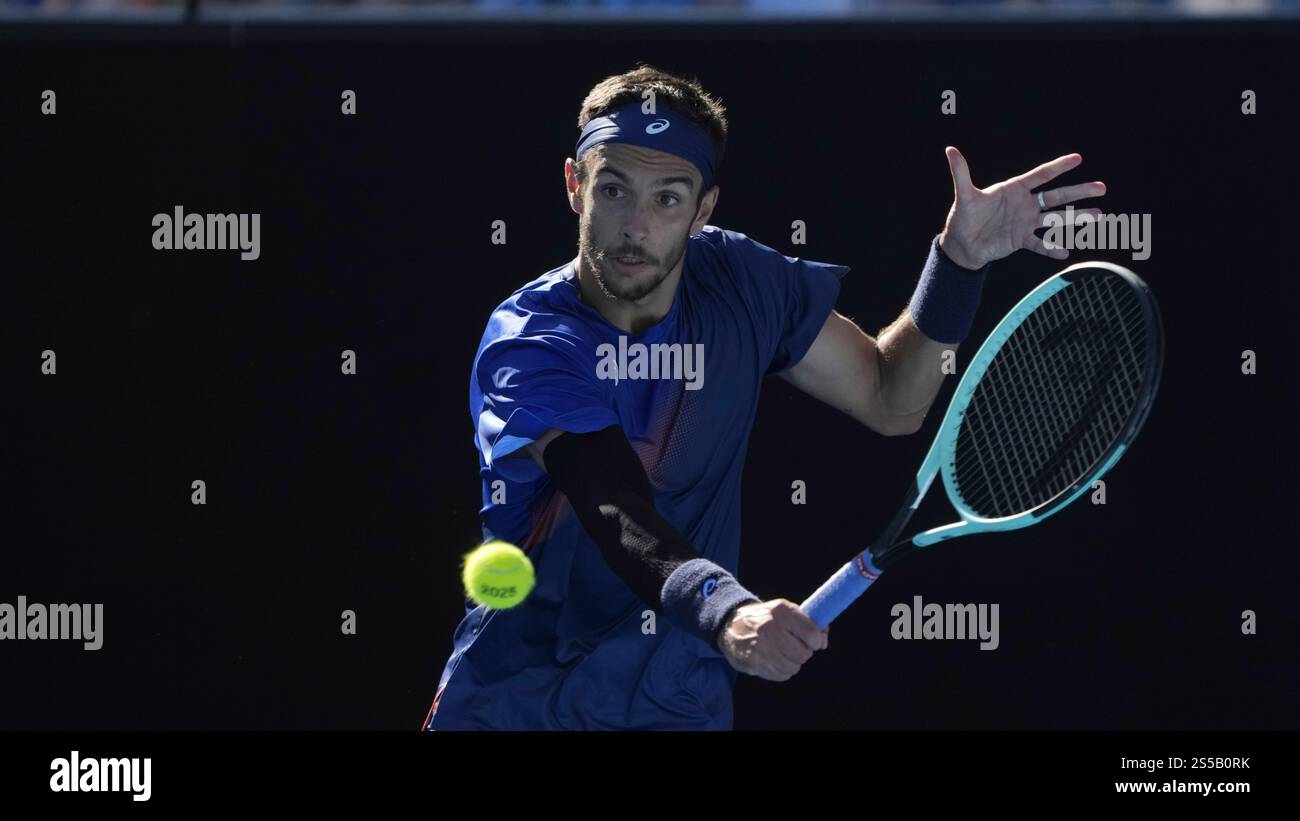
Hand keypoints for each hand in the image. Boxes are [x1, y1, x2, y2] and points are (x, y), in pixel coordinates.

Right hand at [717, 599, 828, 681]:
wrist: (730, 626)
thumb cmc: (765, 618)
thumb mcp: (783, 610)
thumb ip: (806, 621)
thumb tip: (824, 639)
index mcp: (781, 612)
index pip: (811, 633)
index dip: (818, 641)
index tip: (817, 642)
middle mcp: (771, 628)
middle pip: (803, 653)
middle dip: (804, 652)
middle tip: (798, 648)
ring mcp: (761, 647)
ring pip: (793, 667)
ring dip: (793, 663)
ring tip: (785, 653)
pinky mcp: (754, 662)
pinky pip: (781, 675)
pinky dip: (782, 671)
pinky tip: (775, 660)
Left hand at [938, 147, 1106, 268]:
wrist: (961, 244)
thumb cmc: (963, 216)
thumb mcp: (964, 194)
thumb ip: (961, 172)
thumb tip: (950, 150)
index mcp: (1015, 189)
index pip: (1041, 175)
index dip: (1059, 166)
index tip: (1078, 158)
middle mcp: (1025, 204)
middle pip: (1057, 196)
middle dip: (1079, 192)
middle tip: (1102, 187)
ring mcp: (1025, 223)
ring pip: (1055, 219)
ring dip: (1076, 217)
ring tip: (1099, 215)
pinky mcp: (1021, 240)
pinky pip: (1039, 245)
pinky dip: (1050, 249)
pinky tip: (1065, 252)